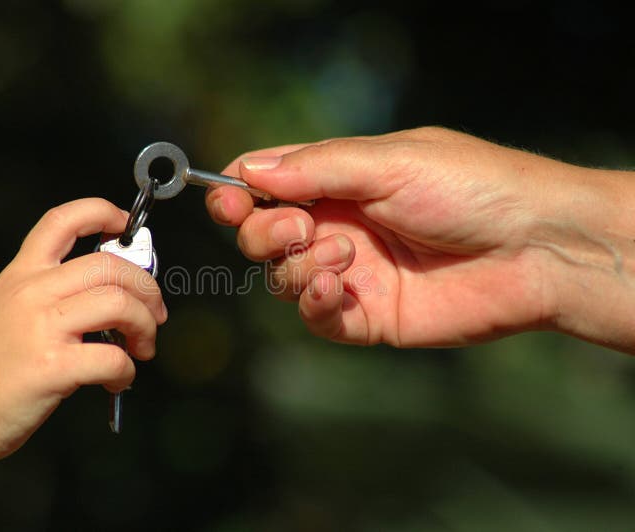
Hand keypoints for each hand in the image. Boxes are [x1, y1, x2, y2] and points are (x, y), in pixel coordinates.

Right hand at [0, 198, 167, 461]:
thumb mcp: (2, 310)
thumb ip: (47, 296)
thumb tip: (108, 298)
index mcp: (20, 275)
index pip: (62, 221)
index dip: (102, 213)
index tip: (126, 225)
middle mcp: (31, 293)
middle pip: (110, 266)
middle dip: (147, 288)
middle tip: (155, 314)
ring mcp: (40, 328)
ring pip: (119, 304)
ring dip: (145, 326)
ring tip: (142, 347)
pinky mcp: (50, 367)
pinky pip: (112, 358)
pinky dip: (128, 371)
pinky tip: (118, 382)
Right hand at [206, 127, 634, 350]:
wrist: (534, 247)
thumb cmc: (470, 187)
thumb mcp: (388, 162)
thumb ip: (315, 167)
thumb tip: (247, 169)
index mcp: (340, 179)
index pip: (269, 183)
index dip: (238, 191)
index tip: (227, 199)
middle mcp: (339, 225)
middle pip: (263, 233)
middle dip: (264, 231)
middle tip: (298, 227)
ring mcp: (351, 272)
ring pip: (282, 277)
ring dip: (296, 264)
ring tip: (344, 255)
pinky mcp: (368, 316)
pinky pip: (315, 317)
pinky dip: (311, 302)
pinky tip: (332, 287)